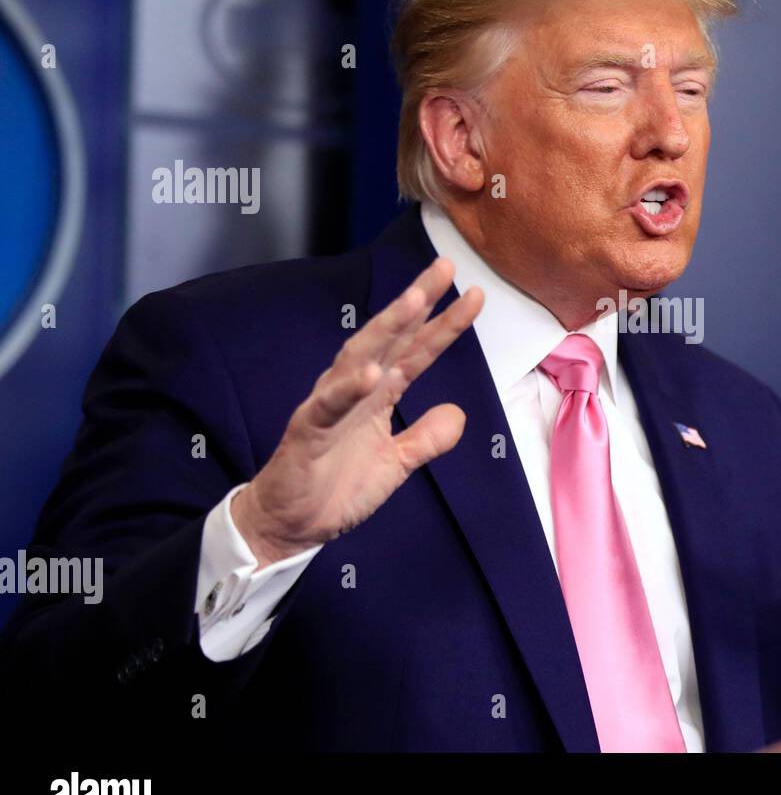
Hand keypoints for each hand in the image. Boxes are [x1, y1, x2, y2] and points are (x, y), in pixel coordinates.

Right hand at [231, 257, 483, 567]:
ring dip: (386, 329)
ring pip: (359, 358)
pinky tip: (369, 373)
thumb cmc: (336, 488)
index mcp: (378, 396)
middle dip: (417, 303)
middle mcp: (355, 391)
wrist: (290, 526)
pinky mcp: (307, 433)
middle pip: (390, 339)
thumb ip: (426, 438)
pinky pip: (328, 407)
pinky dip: (347, 390)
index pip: (417, 352)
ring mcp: (330, 408)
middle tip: (445, 268)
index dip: (444, 324)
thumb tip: (458, 412)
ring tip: (414, 301)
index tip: (475, 295)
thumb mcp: (396, 464)